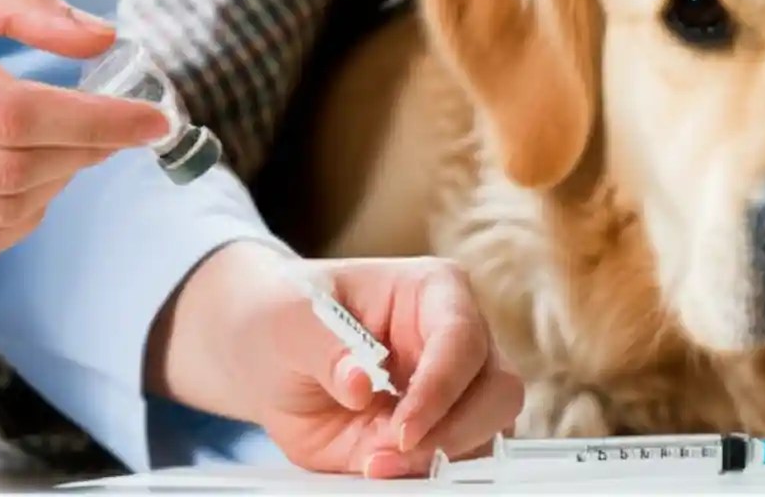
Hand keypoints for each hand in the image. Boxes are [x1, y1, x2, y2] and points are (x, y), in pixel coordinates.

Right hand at [0, 0, 169, 260]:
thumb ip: (16, 1)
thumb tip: (103, 37)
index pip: (17, 114)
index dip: (97, 120)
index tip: (154, 117)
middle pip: (16, 167)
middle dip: (88, 148)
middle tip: (122, 124)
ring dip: (61, 182)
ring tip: (79, 145)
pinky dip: (23, 219)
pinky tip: (38, 182)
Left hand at [146, 242, 524, 478]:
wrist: (265, 351)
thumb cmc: (285, 315)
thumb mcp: (289, 320)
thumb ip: (324, 348)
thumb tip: (360, 384)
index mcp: (435, 290)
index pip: (461, 339)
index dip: (439, 389)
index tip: (400, 430)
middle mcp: (460, 338)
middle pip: (499, 390)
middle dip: (453, 432)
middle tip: (387, 457)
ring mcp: (457, 387)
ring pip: (491, 431)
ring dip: (440, 459)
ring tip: (372, 465)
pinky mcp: (440, 430)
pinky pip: (459, 460)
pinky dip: (425, 474)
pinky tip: (379, 470)